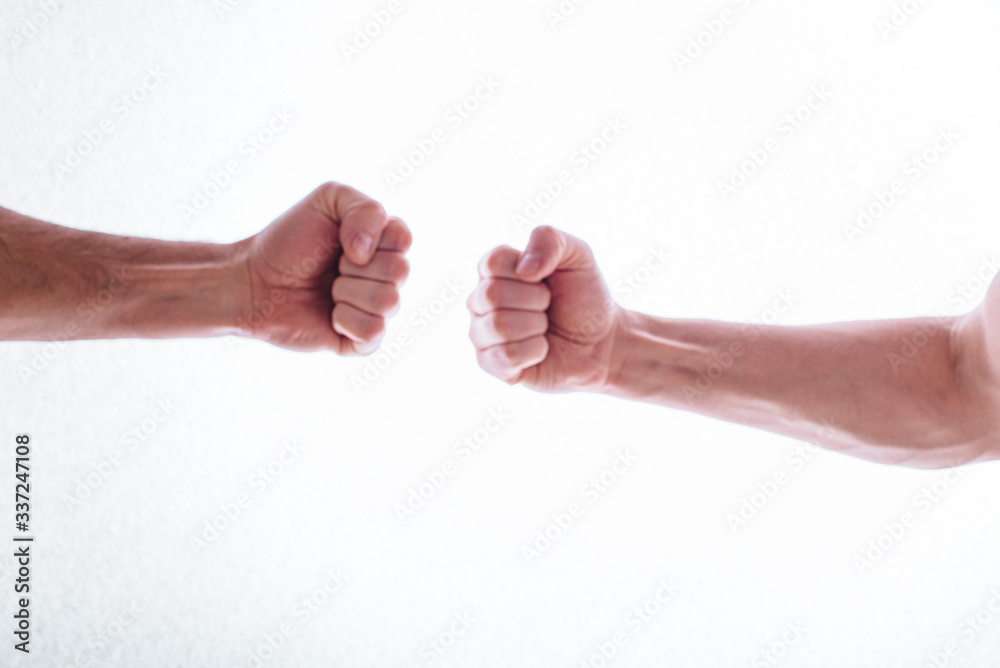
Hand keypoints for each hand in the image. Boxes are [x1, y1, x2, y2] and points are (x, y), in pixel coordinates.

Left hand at [235, 182, 410, 352]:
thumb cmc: (288, 241)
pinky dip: (347, 321)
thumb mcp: (327, 200)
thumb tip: (368, 254)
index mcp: (382, 245)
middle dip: (355, 266)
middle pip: (399, 271)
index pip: (404, 239)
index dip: (372, 238)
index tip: (341, 240)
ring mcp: (374, 311)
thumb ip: (365, 209)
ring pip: (389, 302)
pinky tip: (330, 316)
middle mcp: (383, 279)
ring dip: (348, 293)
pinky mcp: (361, 341)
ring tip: (327, 291)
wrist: (252, 281)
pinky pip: (374, 333)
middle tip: (330, 266)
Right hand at [467, 225, 624, 391]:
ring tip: (545, 327)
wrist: (601, 341)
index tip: (544, 279)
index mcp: (494, 271)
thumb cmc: (584, 297)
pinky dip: (535, 351)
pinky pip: (505, 357)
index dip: (526, 273)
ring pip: (498, 326)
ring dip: (536, 326)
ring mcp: (483, 334)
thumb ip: (549, 240)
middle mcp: (481, 301)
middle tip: (548, 306)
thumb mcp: (577, 255)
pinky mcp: (493, 364)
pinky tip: (541, 348)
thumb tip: (524, 269)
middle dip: (535, 300)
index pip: (492, 264)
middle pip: (491, 295)